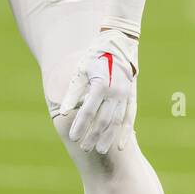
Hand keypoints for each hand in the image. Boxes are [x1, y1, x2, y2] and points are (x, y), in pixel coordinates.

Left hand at [60, 29, 137, 154]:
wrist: (120, 43)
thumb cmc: (95, 56)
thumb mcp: (81, 71)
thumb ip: (73, 93)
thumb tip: (63, 112)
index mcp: (101, 85)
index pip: (88, 110)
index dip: (80, 125)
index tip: (73, 137)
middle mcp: (115, 92)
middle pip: (103, 120)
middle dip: (93, 135)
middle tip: (84, 149)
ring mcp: (125, 96)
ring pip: (116, 122)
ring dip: (108, 137)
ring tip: (99, 150)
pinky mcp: (132, 97)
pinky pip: (130, 118)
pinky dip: (125, 133)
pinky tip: (120, 146)